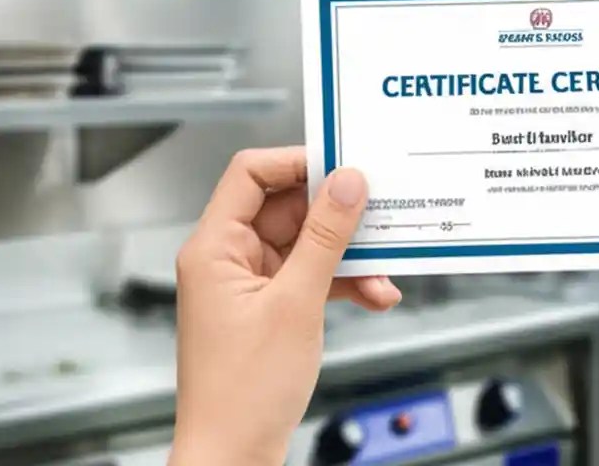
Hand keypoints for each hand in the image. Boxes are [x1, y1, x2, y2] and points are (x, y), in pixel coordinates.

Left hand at [169, 148, 401, 465]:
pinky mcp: (272, 308)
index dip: (299, 163)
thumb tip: (348, 183)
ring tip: (384, 270)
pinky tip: (374, 296)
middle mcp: (228, 259)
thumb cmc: (242, 393)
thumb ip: (326, 237)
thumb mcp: (297, 303)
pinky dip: (345, 283)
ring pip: (308, 244)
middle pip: (288, 207)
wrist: (234, 455)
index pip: (251, 174)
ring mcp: (250, 285)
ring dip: (349, 256)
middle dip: (338, 216)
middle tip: (379, 214)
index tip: (345, 164)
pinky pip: (313, 276)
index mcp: (214, 247)